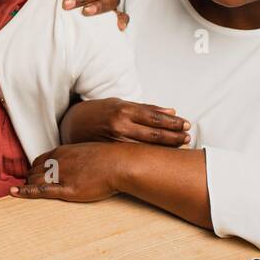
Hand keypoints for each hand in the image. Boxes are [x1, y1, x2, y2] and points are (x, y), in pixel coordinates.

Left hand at [10, 143, 123, 202]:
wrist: (120, 163)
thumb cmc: (109, 159)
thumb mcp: (89, 152)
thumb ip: (77, 158)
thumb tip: (77, 164)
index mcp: (63, 151)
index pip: (40, 160)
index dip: (35, 170)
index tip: (35, 176)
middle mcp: (57, 161)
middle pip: (34, 171)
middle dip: (30, 179)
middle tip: (30, 187)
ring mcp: (61, 175)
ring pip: (35, 180)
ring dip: (28, 186)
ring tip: (22, 193)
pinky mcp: (67, 189)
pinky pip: (40, 190)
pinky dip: (25, 191)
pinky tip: (14, 192)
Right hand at [66, 97, 188, 145]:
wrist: (72, 124)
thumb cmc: (98, 112)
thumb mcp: (120, 103)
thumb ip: (146, 108)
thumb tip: (171, 110)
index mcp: (124, 110)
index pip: (155, 117)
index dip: (173, 122)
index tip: (186, 124)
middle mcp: (120, 125)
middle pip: (154, 134)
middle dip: (174, 136)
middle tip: (188, 137)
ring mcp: (115, 141)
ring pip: (147, 147)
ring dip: (166, 148)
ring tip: (181, 146)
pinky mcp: (111, 153)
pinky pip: (134, 155)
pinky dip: (150, 155)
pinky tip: (161, 156)